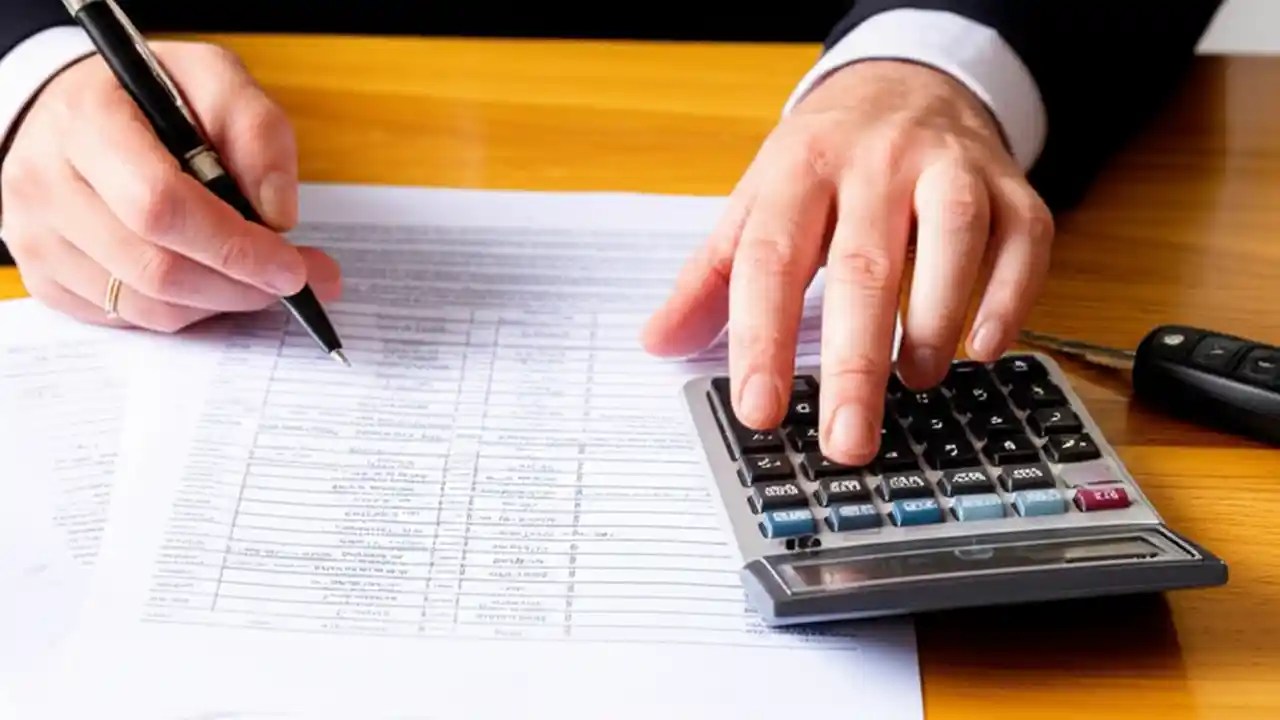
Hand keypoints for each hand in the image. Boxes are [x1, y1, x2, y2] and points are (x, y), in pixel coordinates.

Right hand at [0, 41, 340, 331]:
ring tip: (256, 280)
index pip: (160, 206)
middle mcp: (44, 182)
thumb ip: (258, 133)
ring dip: (217, 304)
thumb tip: (277, 216)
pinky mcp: (43, 273)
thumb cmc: (153, 96)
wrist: (77, 109)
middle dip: (238, 285)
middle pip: (155, 268)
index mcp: (87, 121)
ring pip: (143, 304)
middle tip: (290, 281)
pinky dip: (182, 311)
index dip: (234, 247)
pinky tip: (209, 281)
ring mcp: (35, 235)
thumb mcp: (217, 79)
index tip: (291, 266)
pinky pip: (125, 317)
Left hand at [642, 60, 1053, 465]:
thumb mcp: (757, 203)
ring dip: (936, 319)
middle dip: (855, 362)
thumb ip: (710, 277)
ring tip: (915, 381)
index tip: (760, 409)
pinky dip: (1009, 296)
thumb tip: (659, 342)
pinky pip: (1023, 237)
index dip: (763, 338)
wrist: (906, 81)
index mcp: (798, 169)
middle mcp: (875, 162)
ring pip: (952, 237)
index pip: (772, 259)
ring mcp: (949, 167)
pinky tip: (984, 349)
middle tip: (847, 440)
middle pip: (863, 264)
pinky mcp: (1011, 184)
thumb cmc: (824, 160)